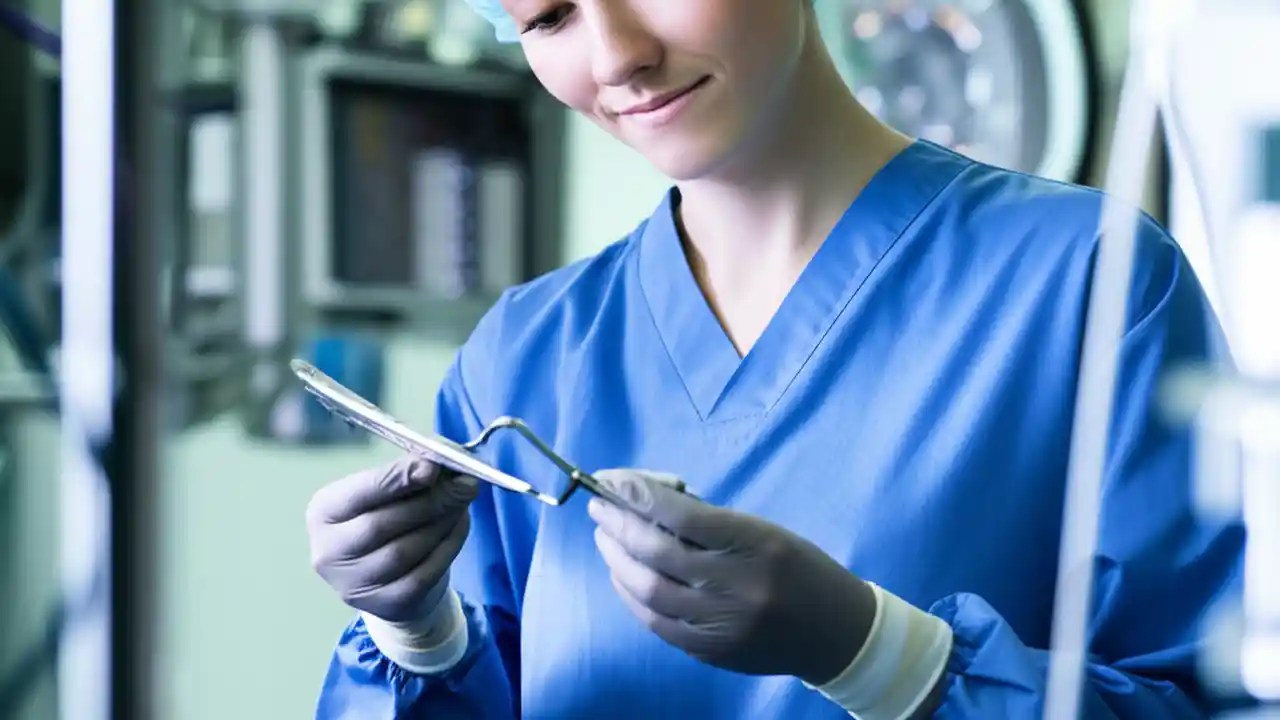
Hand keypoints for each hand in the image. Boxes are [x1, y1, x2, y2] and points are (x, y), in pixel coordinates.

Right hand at [306, 456, 478, 622]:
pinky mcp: (385, 605)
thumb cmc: (386, 519)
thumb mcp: (387, 493)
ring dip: (442, 522)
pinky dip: (448, 546)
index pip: (360, 493)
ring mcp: (354, 584)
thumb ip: (409, 476)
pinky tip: (458, 526)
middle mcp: (329, 551)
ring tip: (462, 502)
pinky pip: (424, 574)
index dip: (396, 479)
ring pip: (405, 551)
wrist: (389, 578)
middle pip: (381, 525)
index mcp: (323, 512)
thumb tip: (449, 466)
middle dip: (429, 501)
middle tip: (463, 485)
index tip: (432, 467)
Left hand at [587, 469, 876, 685]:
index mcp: (757, 544)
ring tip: (605, 536)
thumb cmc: (798, 569)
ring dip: (618, 559)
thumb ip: (710, 522)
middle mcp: (738, 586)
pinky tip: (622, 574)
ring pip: (649, 590)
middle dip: (620, 524)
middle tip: (599, 505)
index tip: (612, 478)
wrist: (836, 632)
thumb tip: (648, 505)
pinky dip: (632, 596)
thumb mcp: (764, 531)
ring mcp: (722, 624)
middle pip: (659, 552)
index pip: (685, 515)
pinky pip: (657, 623)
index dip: (641, 495)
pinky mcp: (711, 652)